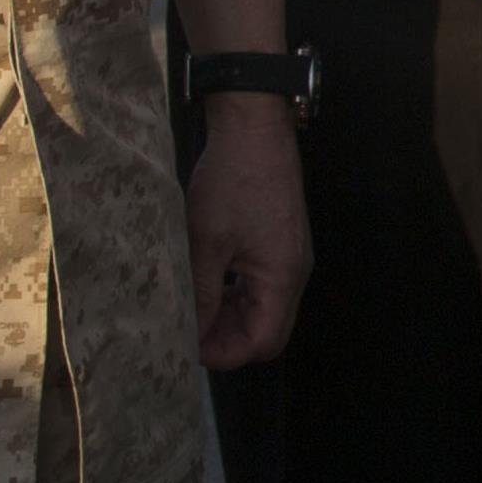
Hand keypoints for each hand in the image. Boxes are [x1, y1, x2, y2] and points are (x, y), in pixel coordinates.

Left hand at [185, 96, 311, 370]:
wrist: (254, 129)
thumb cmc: (233, 180)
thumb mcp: (206, 241)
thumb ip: (202, 293)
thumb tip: (190, 332)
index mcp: (282, 276)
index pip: (263, 341)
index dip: (226, 353)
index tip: (188, 348)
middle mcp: (294, 272)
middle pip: (268, 330)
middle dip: (229, 339)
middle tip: (187, 331)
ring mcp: (290, 256)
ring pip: (264, 308)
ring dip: (231, 316)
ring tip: (193, 308)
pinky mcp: (280, 242)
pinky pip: (263, 285)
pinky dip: (237, 294)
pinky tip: (209, 283)